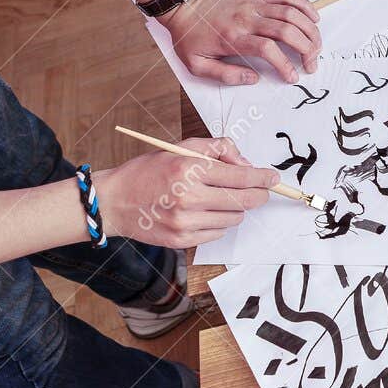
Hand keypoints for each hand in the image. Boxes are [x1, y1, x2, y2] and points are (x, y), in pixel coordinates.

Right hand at [101, 138, 276, 249]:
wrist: (114, 201)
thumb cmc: (149, 171)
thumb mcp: (181, 148)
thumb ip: (218, 149)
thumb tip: (247, 164)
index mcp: (189, 170)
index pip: (240, 176)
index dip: (263, 178)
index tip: (273, 178)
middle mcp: (188, 197)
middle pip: (244, 200)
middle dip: (259, 194)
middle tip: (261, 190)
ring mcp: (185, 222)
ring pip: (234, 218)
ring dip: (237, 208)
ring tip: (221, 199)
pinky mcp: (181, 240)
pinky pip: (218, 232)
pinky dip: (220, 222)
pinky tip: (206, 212)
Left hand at [161, 0, 321, 84]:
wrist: (183, 3)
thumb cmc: (190, 34)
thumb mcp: (197, 64)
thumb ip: (225, 75)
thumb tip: (253, 79)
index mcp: (233, 37)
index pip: (268, 49)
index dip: (285, 64)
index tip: (292, 77)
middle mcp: (247, 19)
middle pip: (286, 31)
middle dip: (306, 49)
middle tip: (311, 63)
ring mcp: (254, 4)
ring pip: (291, 13)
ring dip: (309, 29)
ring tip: (316, 44)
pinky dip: (303, 5)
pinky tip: (313, 17)